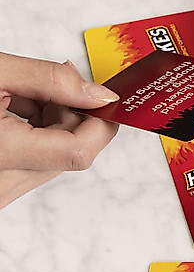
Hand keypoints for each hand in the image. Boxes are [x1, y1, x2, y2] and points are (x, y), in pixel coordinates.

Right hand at [0, 53, 118, 209]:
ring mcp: (0, 191)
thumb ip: (50, 80)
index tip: (105, 98)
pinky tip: (12, 115)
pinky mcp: (0, 190)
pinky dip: (34, 136)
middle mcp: (2, 183)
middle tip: (47, 89)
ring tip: (19, 99)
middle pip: (72, 153)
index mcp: (1, 151)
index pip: (81, 149)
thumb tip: (99, 94)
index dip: (100, 119)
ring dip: (52, 125)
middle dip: (72, 116)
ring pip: (55, 158)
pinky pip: (34, 164)